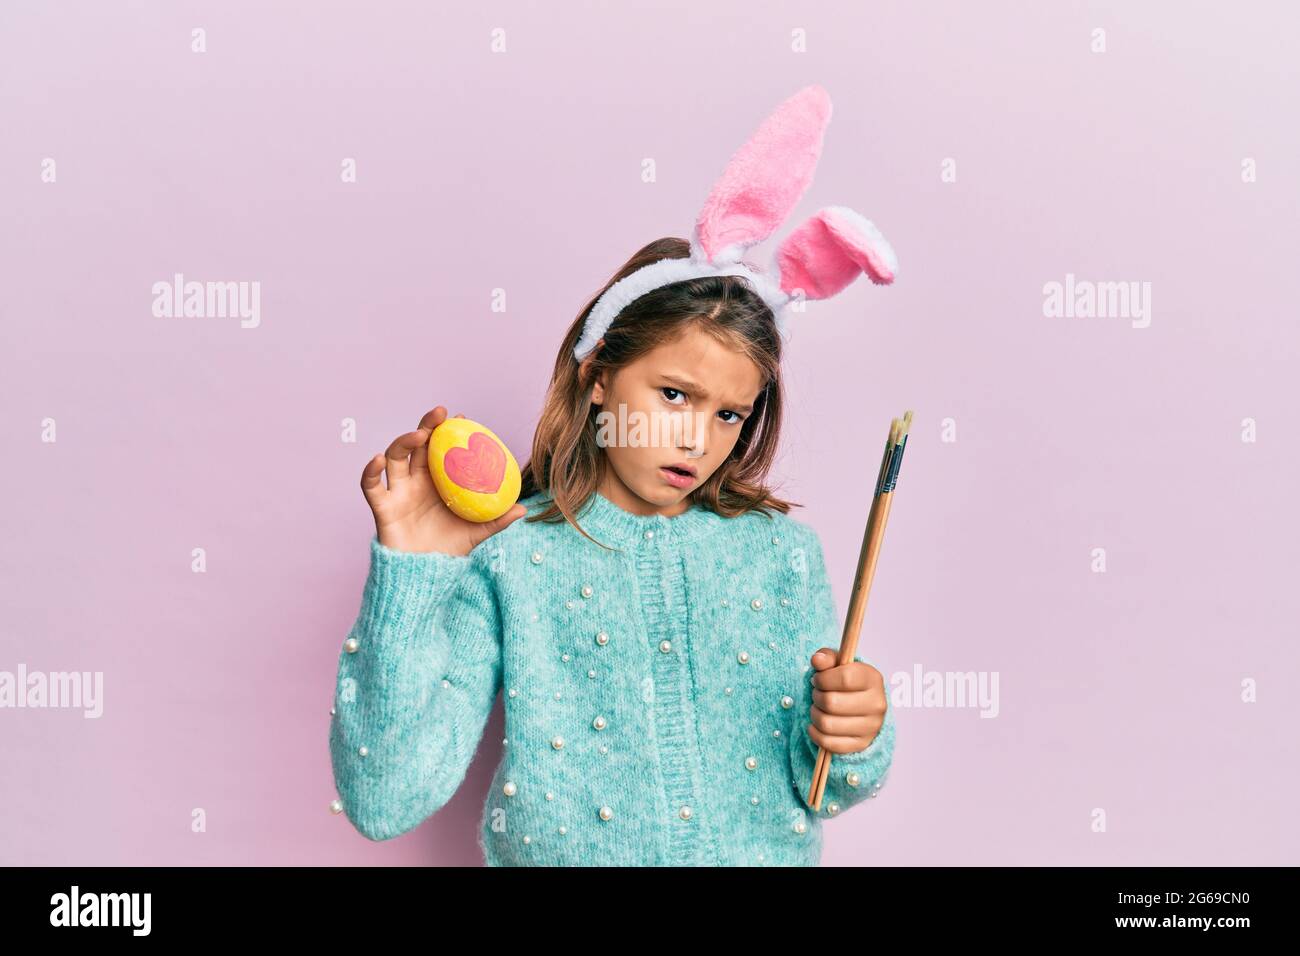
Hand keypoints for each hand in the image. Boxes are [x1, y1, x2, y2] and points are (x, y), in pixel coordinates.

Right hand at [360, 405, 525, 555]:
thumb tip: (524, 509)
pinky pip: (370, 485)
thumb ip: (497, 520)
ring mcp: (398, 491)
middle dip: (426, 426)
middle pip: (417, 445)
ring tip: (419, 434)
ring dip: (404, 441)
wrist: (425, 574)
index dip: (449, 432)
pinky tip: (377, 459)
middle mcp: (416, 481)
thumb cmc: (448, 549)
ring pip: (395, 457)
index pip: (442, 449)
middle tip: (440, 414)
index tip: (462, 417)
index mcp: (437, 481)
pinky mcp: (383, 506)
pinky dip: (370, 471)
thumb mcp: (477, 532)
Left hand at [806, 648, 887, 754]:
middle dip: (816, 697)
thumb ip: (827, 658)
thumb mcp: (838, 664)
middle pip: (832, 702)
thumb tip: (817, 660)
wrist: (862, 706)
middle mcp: (876, 704)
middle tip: (817, 694)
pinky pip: (828, 743)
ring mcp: (871, 727)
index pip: (844, 678)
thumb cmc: (846, 681)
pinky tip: (816, 725)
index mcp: (872, 679)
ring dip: (814, 715)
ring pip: (827, 724)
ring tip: (817, 708)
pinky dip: (815, 733)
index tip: (817, 679)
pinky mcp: (861, 744)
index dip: (823, 678)